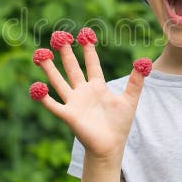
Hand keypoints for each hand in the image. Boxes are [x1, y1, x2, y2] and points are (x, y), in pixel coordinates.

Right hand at [29, 28, 149, 162]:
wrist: (110, 147)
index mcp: (97, 86)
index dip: (88, 50)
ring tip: (40, 54)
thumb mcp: (130, 100)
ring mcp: (74, 102)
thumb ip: (136, 82)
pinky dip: (44, 97)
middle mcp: (83, 92)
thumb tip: (144, 62)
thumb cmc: (119, 125)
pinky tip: (37, 86)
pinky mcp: (69, 115)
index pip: (92, 64)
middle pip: (72, 68)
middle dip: (66, 53)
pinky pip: (53, 104)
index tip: (85, 34)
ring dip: (50, 69)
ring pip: (59, 82)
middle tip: (58, 36)